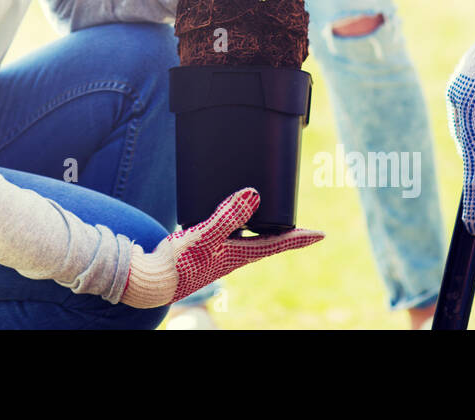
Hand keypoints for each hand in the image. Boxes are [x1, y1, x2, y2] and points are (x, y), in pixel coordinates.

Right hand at [119, 188, 322, 308]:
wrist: (153, 279)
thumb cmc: (178, 262)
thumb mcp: (204, 235)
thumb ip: (228, 215)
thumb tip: (254, 194)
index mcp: (239, 254)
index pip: (277, 244)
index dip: (300, 237)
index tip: (321, 234)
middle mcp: (233, 255)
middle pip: (267, 242)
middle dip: (285, 233)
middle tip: (301, 226)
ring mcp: (218, 254)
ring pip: (248, 239)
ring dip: (262, 228)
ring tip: (272, 218)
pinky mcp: (204, 250)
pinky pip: (228, 235)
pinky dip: (237, 224)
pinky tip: (229, 216)